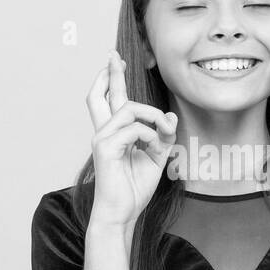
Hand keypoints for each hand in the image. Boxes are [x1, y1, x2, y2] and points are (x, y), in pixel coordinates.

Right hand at [85, 50, 177, 228]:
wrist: (121, 213)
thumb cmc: (134, 189)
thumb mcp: (156, 158)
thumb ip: (163, 136)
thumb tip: (170, 116)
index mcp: (114, 134)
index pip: (109, 101)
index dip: (112, 80)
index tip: (116, 61)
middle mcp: (104, 133)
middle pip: (100, 95)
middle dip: (109, 73)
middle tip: (113, 55)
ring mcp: (102, 138)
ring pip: (129, 108)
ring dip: (153, 117)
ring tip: (163, 135)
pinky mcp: (105, 147)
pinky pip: (135, 128)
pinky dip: (151, 136)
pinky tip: (154, 150)